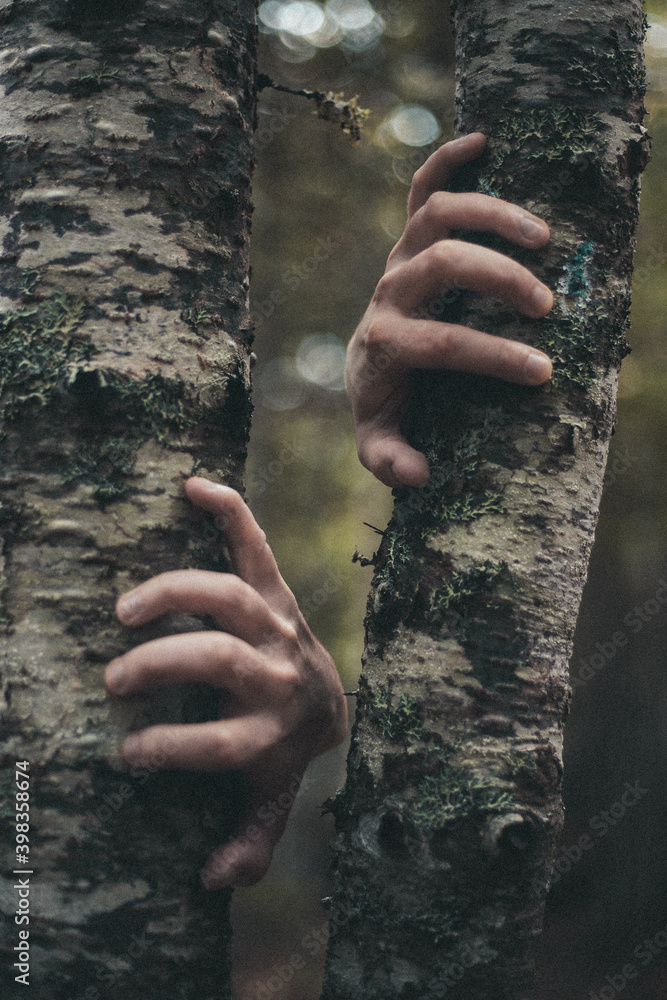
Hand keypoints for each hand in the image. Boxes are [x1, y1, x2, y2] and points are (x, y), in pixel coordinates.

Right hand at [104, 476, 347, 888]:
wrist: (332, 701)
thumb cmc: (284, 750)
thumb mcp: (271, 801)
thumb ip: (251, 843)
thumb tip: (215, 879)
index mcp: (274, 730)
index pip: (221, 743)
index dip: (171, 749)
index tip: (128, 752)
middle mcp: (279, 673)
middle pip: (222, 660)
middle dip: (164, 666)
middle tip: (115, 678)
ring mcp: (280, 625)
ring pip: (231, 595)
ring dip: (176, 593)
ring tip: (127, 610)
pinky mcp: (279, 591)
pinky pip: (256, 543)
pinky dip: (229, 510)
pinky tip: (192, 485)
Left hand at [346, 131, 553, 488]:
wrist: (366, 371)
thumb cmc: (385, 407)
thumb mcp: (378, 444)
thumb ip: (388, 461)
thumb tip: (418, 474)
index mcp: (384, 344)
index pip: (440, 342)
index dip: (492, 356)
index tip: (543, 372)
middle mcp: (388, 293)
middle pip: (442, 262)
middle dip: (500, 278)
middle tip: (547, 305)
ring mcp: (397, 259)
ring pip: (438, 214)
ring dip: (494, 216)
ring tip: (545, 238)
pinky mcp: (406, 238)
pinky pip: (422, 187)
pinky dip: (449, 158)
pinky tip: (485, 140)